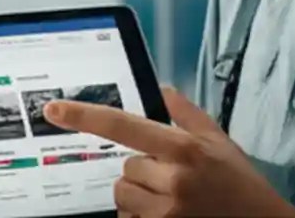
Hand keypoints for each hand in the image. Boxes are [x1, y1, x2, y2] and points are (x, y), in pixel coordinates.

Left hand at [43, 87, 294, 217]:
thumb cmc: (241, 186)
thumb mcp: (219, 141)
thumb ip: (186, 113)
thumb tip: (161, 89)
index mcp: (184, 148)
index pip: (122, 125)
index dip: (84, 116)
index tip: (53, 110)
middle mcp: (173, 179)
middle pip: (125, 168)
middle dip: (144, 172)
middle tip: (175, 179)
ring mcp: (166, 212)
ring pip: (123, 195)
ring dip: (141, 198)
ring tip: (175, 200)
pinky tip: (172, 215)